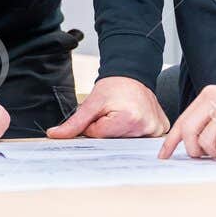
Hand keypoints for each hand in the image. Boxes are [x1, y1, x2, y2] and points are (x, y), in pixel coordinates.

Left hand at [48, 76, 167, 140]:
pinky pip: (143, 139)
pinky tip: (134, 119)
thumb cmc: (114, 87)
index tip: (103, 113)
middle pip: (114, 141)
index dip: (95, 125)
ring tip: (124, 114)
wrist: (132, 74)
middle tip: (114, 113)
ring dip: (121, 132)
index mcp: (130, 120)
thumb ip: (74, 123)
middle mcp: (146, 127)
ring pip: (127, 142)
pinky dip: (135, 131)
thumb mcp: (92, 103)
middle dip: (108, 131)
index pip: (100, 136)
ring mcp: (156, 129)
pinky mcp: (161, 129)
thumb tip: (54, 135)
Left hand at [157, 79, 215, 158]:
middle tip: (208, 154)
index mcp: (208, 96)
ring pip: (206, 141)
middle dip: (195, 151)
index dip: (170, 141)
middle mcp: (215, 99)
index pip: (182, 121)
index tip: (163, 156)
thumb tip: (191, 145)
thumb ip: (210, 122)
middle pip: (188, 132)